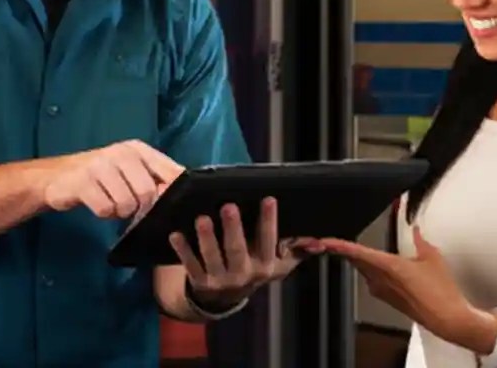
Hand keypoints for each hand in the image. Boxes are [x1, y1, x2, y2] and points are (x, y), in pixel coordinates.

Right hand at [43, 139, 183, 219]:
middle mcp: (122, 153)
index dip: (172, 194)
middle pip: (149, 193)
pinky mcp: (83, 181)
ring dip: (120, 212)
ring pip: (127, 204)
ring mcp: (101, 165)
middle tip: (128, 208)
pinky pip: (106, 209)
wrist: (57, 177)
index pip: (171, 172)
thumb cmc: (101, 176)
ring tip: (110, 203)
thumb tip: (181, 196)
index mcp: (138, 149)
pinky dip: (103, 214)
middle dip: (140, 208)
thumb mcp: (130, 171)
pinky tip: (97, 204)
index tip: (165, 205)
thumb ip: (155, 179)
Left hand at [169, 197, 312, 309]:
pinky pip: (190, 266)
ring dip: (207, 239)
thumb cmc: (256, 268)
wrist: (226, 298)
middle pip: (238, 250)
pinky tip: (175, 234)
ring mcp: (221, 281)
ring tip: (202, 218)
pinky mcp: (200, 283)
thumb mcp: (279, 264)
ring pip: (213, 258)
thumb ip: (297, 250)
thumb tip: (320, 241)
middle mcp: (244, 276)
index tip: (268, 198)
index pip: (269, 242)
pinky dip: (183, 250)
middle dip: (233, 228)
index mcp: (265, 267)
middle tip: (228, 206)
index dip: (269, 221)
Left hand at [317, 225, 496, 353]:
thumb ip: (420, 240)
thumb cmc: (441, 292)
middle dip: (343, 251)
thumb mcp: (432, 258)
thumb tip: (416, 230)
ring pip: (363, 270)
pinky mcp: (388, 299)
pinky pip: (372, 280)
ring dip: (356, 260)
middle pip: (355, 261)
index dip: (337, 246)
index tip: (323, 241)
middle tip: (328, 242)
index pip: (356, 252)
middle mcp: (380, 280)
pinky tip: (375, 265)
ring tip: (348, 249)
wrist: (447, 318)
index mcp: (387, 266)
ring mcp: (382, 291)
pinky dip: (369, 270)